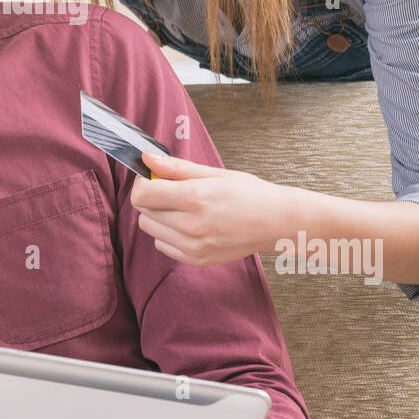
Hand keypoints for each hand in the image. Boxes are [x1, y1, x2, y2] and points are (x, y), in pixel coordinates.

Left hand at [130, 149, 280, 266]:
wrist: (276, 222)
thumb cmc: (248, 193)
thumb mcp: (213, 173)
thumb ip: (176, 167)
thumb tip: (147, 158)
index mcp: (195, 198)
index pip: (142, 195)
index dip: (143, 183)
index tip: (154, 177)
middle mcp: (191, 226)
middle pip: (143, 212)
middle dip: (152, 198)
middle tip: (173, 191)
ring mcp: (193, 247)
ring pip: (150, 229)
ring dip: (158, 216)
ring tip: (183, 208)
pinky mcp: (196, 260)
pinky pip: (162, 245)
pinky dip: (168, 234)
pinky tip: (188, 224)